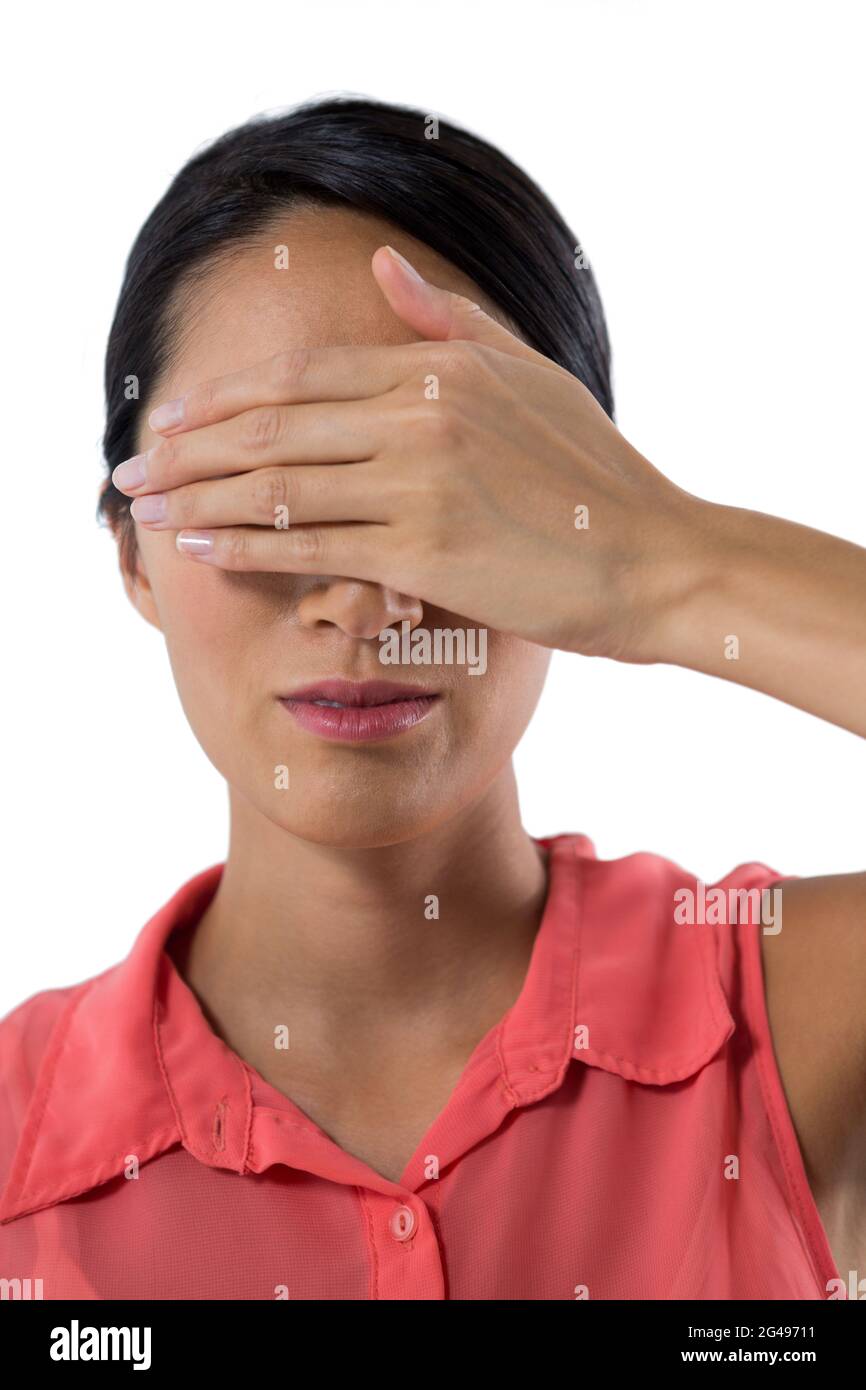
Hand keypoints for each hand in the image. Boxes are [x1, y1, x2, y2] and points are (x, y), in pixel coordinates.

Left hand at [113, 245, 702, 659]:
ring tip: (146, 512)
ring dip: (200, 498)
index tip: (175, 421)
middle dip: (190, 450)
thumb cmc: (597, 474)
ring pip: (281, 485)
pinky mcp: (424, 552)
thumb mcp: (531, 373)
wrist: (657, 557)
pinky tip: (202, 548)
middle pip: (275, 426)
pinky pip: (313, 546)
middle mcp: (421, 414)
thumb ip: (450, 322)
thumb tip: (382, 266)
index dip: (228, 400)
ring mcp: (420, 483)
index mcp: (441, 367)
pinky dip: (248, 545)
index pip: (306, 376)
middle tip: (132, 471)